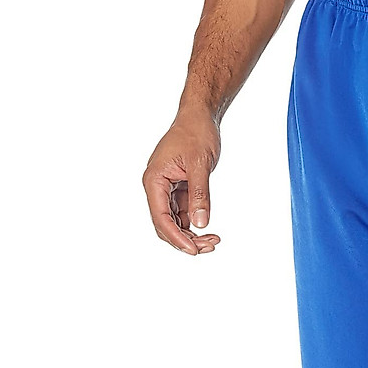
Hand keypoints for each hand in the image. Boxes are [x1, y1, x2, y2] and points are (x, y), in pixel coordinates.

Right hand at [143, 115, 221, 254]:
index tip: (193, 250)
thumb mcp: (200, 165)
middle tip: (209, 247)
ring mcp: (167, 189)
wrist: (199, 117)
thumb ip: (200, 195)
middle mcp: (157, 187)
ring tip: (213, 241)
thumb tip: (201, 223)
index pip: (161, 217)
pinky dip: (194, 223)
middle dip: (185, 239)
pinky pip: (183, 213)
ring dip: (191, 234)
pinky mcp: (178, 189)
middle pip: (165, 224)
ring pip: (174, 221)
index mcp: (154, 180)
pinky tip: (209, 231)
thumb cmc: (196, 133)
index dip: (176, 237)